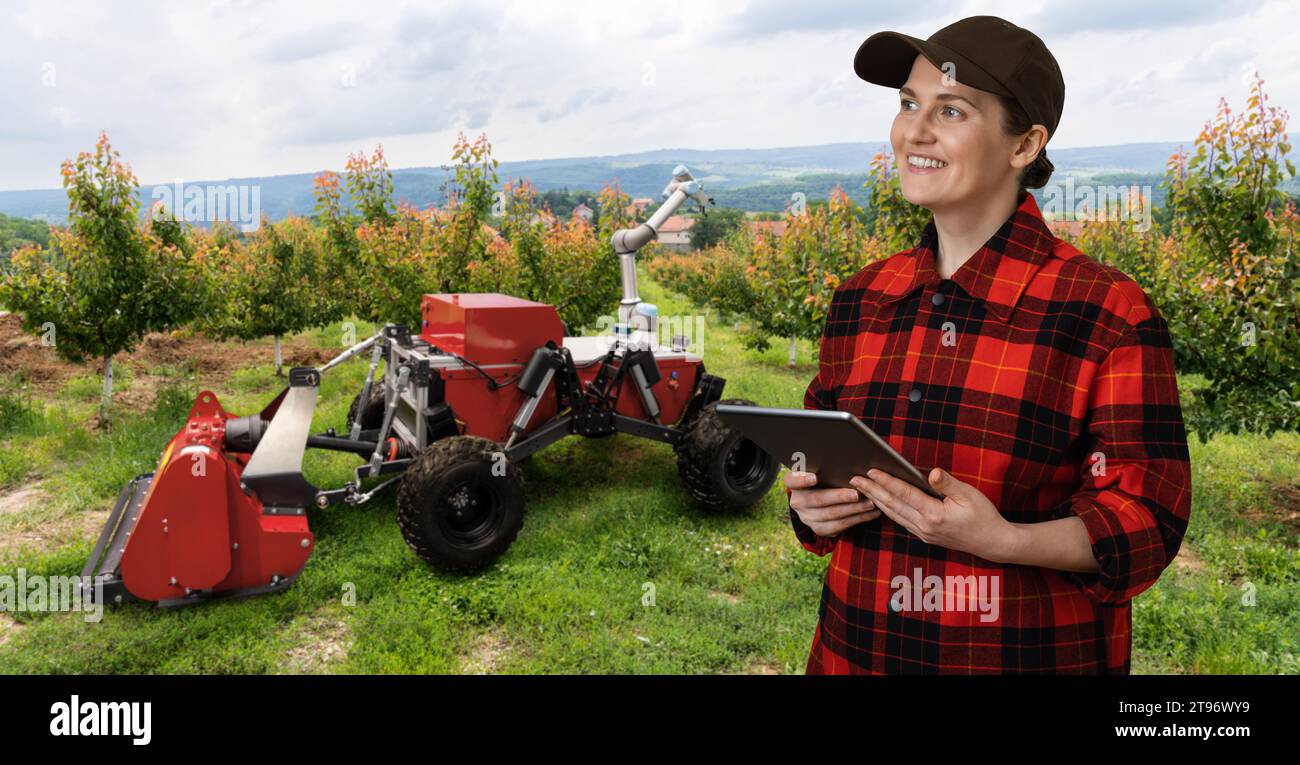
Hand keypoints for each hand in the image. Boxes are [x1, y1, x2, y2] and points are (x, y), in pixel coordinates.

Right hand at [785, 470, 880, 536]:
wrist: (824, 501)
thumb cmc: (827, 478)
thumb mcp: (823, 471)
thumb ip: (828, 467)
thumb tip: (848, 458)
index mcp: (794, 484)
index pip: (792, 481)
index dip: (802, 479)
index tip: (814, 477)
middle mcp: (798, 502)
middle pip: (817, 499)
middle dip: (838, 497)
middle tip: (856, 493)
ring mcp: (807, 517)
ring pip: (831, 514)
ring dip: (853, 509)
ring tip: (869, 503)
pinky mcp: (819, 529)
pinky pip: (839, 526)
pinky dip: (857, 519)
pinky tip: (870, 513)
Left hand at [850, 467, 1016, 561]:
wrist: (992, 543)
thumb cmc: (983, 516)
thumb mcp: (969, 495)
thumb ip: (947, 484)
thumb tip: (931, 472)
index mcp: (934, 514)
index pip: (904, 494)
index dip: (886, 481)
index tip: (871, 471)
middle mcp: (924, 526)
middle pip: (892, 505)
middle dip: (872, 490)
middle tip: (854, 478)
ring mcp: (923, 533)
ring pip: (893, 514)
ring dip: (876, 500)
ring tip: (862, 488)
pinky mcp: (924, 536)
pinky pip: (901, 521)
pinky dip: (888, 510)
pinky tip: (880, 502)